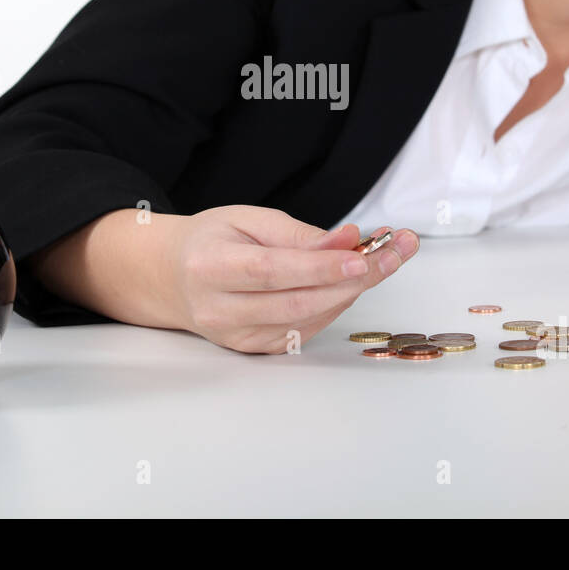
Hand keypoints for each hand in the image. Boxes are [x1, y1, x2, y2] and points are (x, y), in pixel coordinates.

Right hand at [160, 205, 418, 353]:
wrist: (174, 277)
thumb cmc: (213, 241)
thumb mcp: (248, 219)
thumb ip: (298, 234)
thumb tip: (349, 242)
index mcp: (210, 267)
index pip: (272, 272)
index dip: (319, 268)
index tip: (361, 258)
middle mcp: (219, 309)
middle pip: (295, 302)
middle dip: (352, 281)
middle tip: (394, 253)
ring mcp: (235, 337)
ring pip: (306, 320)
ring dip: (350, 293)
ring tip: (383, 261)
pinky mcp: (253, 350)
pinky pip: (304, 331)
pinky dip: (332, 307)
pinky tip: (346, 285)